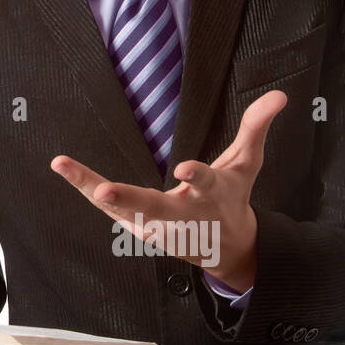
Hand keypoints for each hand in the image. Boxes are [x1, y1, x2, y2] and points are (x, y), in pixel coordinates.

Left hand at [50, 89, 287, 293]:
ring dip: (92, 188)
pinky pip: (108, 208)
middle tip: (104, 192)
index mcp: (212, 195)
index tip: (184, 170)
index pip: (206, 184)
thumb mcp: (247, 164)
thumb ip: (256, 127)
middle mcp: (182, 214)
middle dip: (129, 200)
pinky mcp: (137, 226)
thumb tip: (280, 95)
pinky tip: (64, 168)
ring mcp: (156, 225)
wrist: (225, 249)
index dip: (196, 177)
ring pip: (122, 209)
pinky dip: (85, 187)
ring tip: (63, 165)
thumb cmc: (232, 198)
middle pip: (154, 207)